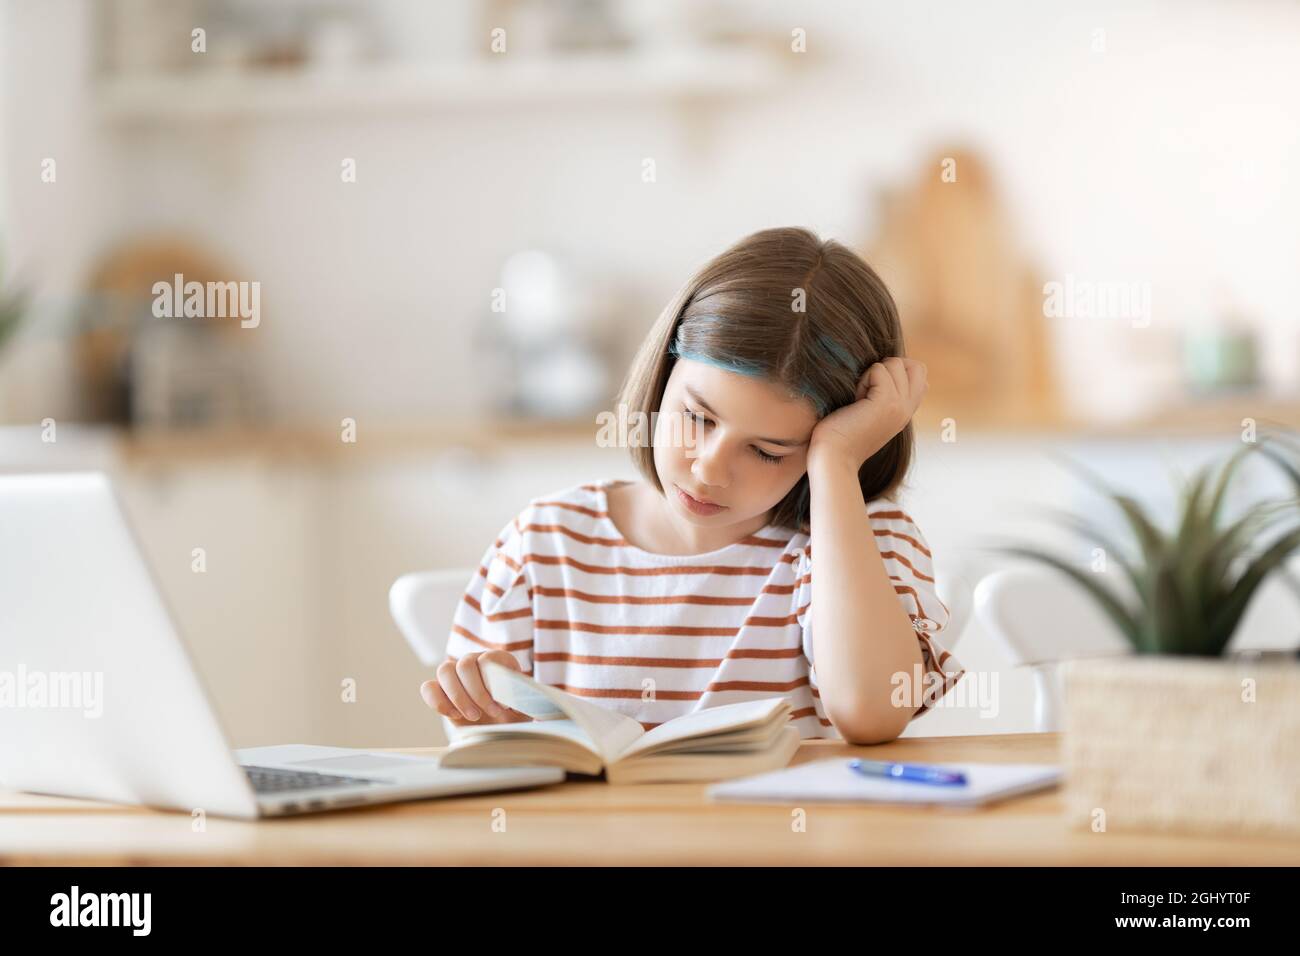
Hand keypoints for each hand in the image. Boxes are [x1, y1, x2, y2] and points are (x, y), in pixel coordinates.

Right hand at [420, 650, 533, 724]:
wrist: (501, 727)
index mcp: (498, 660)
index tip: (503, 705)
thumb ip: (527, 699)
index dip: (493, 683)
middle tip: (491, 713)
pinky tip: (455, 715)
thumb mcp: (527, 706)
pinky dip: (439, 702)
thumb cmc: (516, 713)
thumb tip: (525, 699)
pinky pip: (428, 687)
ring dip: (458, 697)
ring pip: (444, 670)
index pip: (488, 659)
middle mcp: (474, 661)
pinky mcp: (441, 690)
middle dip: (476, 692)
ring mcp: (455, 673)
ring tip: (474, 716)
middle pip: (464, 664)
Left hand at [809, 357, 926, 469]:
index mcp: (906, 411)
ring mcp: (900, 406)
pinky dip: (863, 380)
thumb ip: (887, 394)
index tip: (874, 390)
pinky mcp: (887, 402)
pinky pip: (878, 369)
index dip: (895, 371)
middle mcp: (908, 409)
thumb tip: (894, 365)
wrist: (834, 457)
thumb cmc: (842, 434)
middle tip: (868, 391)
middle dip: (887, 368)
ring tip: (860, 400)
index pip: (920, 373)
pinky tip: (856, 401)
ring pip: (895, 363)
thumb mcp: (871, 412)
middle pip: (913, 365)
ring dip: (871, 375)